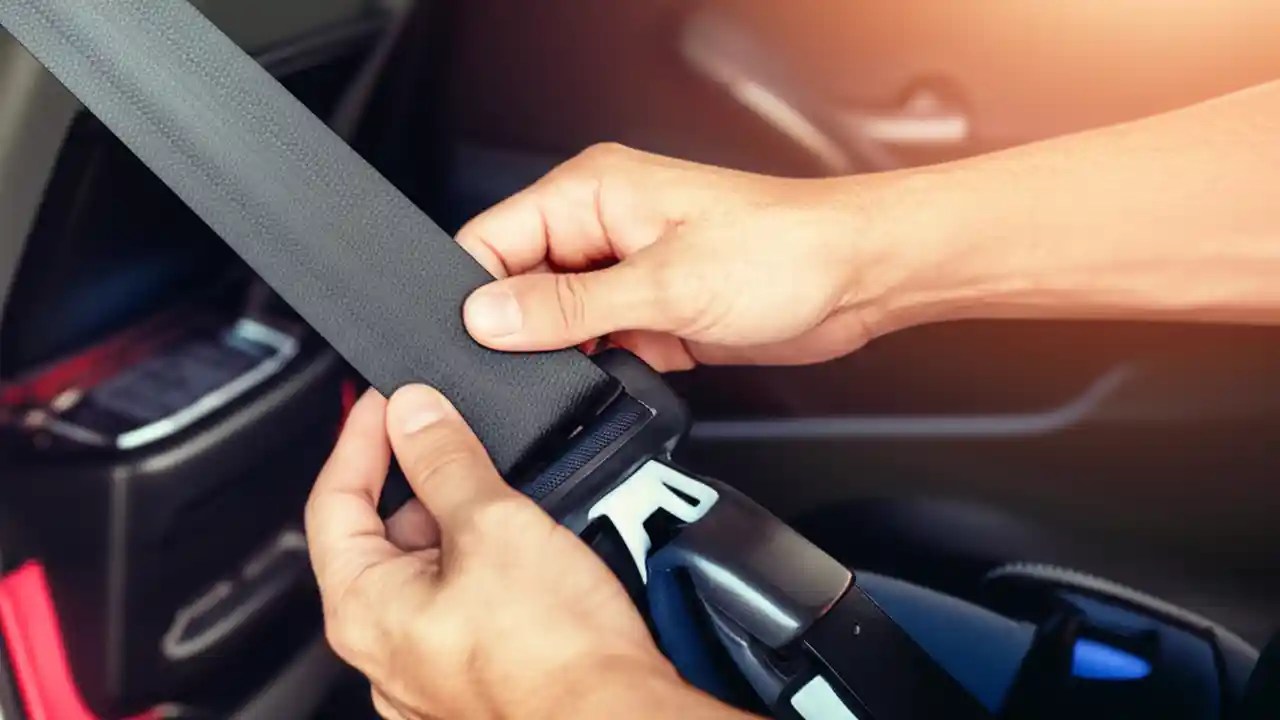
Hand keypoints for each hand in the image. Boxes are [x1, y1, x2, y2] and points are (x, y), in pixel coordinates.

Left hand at [305, 387, 741, 719]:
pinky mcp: (476, 675)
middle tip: (457, 435)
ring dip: (460, 521)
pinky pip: (464, 601)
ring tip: (506, 492)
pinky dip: (484, 562)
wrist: (615, 717)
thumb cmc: (553, 653)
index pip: (334, 500)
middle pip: (382, 534)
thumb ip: (445, 459)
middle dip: (420, 480)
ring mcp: (429, 667)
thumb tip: (414, 413)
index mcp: (364, 609)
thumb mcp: (493, 524)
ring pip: (430, 568)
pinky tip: (525, 546)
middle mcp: (385, 648)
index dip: (361, 438)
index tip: (388, 402)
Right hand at [457, 143, 898, 369]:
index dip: (476, 292)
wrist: (857, 279)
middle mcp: (603, 227)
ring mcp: (627, 271)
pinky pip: (599, 345)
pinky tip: (624, 373)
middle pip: (520, 285)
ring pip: (557, 321)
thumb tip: (488, 316)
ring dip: (567, 351)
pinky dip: (603, 367)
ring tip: (601, 360)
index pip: (493, 238)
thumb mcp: (663, 283)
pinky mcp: (651, 312)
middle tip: (545, 361)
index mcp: (592, 192)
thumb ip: (568, 305)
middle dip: (522, 329)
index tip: (472, 340)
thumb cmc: (784, 250)